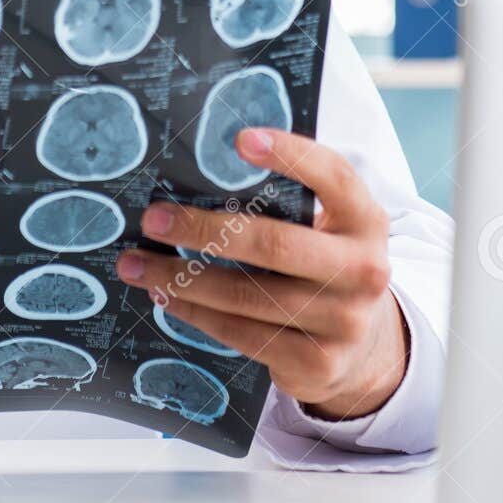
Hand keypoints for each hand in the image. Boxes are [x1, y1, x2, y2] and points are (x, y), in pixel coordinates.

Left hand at [115, 128, 409, 420]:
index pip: (334, 177)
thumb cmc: (323, 264)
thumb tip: (200, 167)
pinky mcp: (319, 363)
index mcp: (365, 220)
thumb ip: (286, 199)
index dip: (291, 155)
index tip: (240, 139)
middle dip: (202, 230)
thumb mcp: (324, 227)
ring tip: (135, 264)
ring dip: (181, 277)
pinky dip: (195, 312)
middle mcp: (363, 270)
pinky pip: (242, 334)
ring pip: (247, 295)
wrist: (367, 348)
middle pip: (274, 244)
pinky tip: (164, 295)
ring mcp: (344, 321)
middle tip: (151, 219)